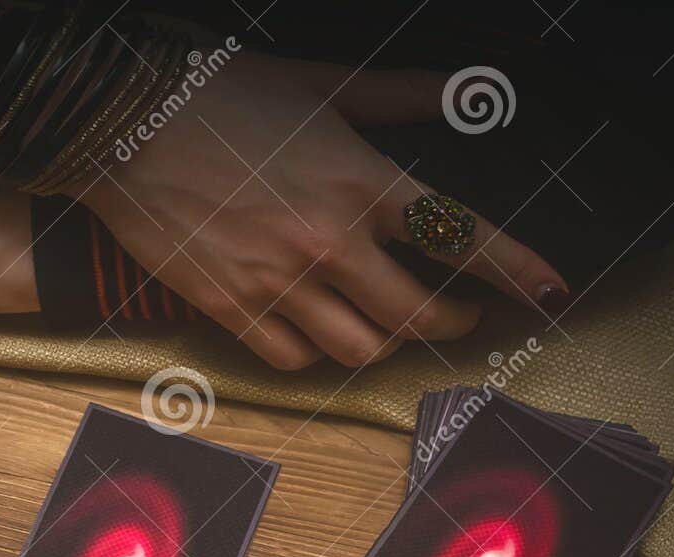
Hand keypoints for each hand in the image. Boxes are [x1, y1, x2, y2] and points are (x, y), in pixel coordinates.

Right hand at [81, 55, 567, 370]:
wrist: (123, 122)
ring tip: (390, 324)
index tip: (550, 290)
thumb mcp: (320, 81)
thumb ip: (398, 95)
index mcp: (361, 183)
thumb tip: (463, 90)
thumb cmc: (216, 92)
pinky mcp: (231, 306)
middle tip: (462, 313)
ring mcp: (278, 282)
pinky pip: (292, 357)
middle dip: (453, 320)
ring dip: (387, 341)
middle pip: (417, 314)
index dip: (516, 269)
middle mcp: (329, 242)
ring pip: (360, 347)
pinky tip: (318, 331)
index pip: (461, 237)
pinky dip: (315, 352)